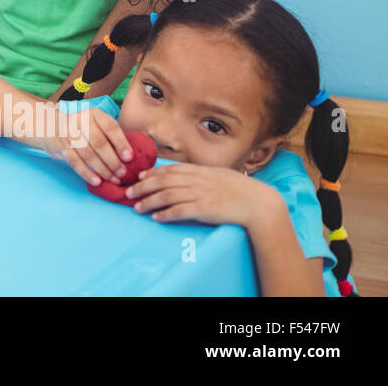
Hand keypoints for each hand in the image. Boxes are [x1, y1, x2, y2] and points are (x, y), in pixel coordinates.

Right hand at [48, 107, 134, 185]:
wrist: (51, 127)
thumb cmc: (82, 130)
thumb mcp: (96, 125)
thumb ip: (110, 137)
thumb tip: (130, 157)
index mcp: (94, 114)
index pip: (110, 127)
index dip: (121, 143)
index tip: (130, 158)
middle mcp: (80, 120)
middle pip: (99, 142)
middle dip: (113, 160)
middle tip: (123, 173)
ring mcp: (69, 133)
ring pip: (88, 154)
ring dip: (102, 169)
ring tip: (113, 180)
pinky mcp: (61, 146)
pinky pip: (75, 162)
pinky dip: (87, 173)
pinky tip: (97, 181)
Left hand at [126, 162, 282, 228]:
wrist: (258, 203)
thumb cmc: (240, 190)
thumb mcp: (219, 175)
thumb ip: (200, 175)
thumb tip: (185, 177)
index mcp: (199, 170)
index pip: (169, 170)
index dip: (151, 172)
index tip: (139, 176)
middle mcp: (195, 180)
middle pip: (162, 182)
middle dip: (142, 187)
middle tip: (128, 193)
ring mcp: (198, 194)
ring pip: (165, 196)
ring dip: (148, 202)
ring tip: (137, 208)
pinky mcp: (203, 209)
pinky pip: (178, 211)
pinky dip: (164, 214)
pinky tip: (155, 218)